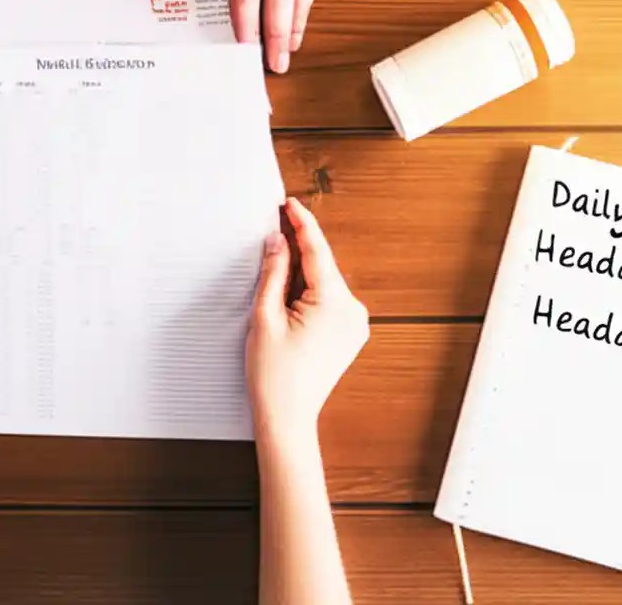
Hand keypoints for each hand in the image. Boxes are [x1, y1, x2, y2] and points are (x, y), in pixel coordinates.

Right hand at [247, 198, 368, 439]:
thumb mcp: (265, 317)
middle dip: (297, 251)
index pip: (317, 251)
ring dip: (301, 275)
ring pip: (325, 283)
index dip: (302, 224)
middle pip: (322, 267)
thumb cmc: (274, 376)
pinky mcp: (351, 334)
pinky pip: (330, 301)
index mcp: (334, 303)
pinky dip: (310, 293)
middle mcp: (353, 311)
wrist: (288, 418)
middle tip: (270, 234)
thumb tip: (278, 241)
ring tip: (273, 285)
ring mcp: (356, 324)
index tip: (289, 203)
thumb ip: (274, 273)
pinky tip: (288, 299)